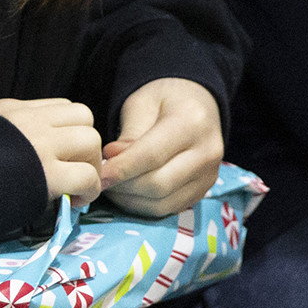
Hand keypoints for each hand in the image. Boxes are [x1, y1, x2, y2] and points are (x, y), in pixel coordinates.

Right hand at [0, 97, 102, 206]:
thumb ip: (4, 133)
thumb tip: (21, 149)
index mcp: (13, 110)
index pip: (60, 107)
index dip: (68, 131)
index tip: (61, 154)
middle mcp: (31, 121)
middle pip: (84, 116)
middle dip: (86, 145)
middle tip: (76, 169)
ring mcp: (41, 146)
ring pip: (91, 140)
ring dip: (92, 165)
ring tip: (78, 187)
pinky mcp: (48, 175)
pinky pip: (87, 175)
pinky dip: (89, 190)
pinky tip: (76, 201)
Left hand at [100, 78, 222, 216]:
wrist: (197, 103)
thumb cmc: (165, 98)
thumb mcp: (142, 103)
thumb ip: (128, 134)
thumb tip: (112, 162)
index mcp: (192, 123)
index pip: (151, 156)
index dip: (121, 169)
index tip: (98, 175)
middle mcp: (208, 152)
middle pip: (158, 185)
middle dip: (123, 187)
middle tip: (101, 180)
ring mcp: (209, 176)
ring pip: (162, 203)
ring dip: (130, 200)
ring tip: (112, 185)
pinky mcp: (203, 191)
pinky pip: (168, 209)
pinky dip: (143, 206)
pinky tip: (127, 192)